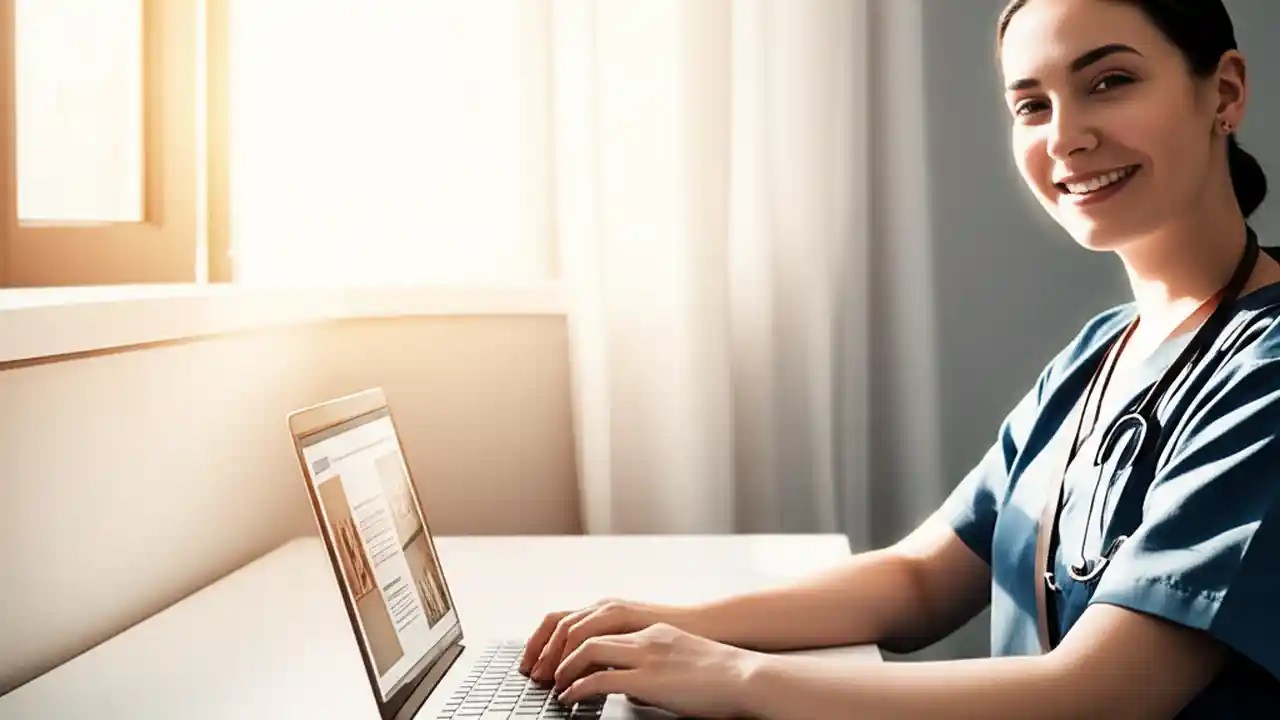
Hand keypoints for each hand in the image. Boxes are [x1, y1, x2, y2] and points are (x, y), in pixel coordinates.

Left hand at [553, 623, 759, 718]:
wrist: (745, 677)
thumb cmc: (721, 677)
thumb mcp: (681, 660)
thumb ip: (655, 667)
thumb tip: (634, 689)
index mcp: (653, 632)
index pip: (602, 629)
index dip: (576, 643)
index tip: (561, 658)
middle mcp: (645, 637)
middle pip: (587, 633)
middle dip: (560, 652)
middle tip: (548, 671)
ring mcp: (645, 656)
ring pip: (588, 650)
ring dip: (564, 668)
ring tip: (555, 685)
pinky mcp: (647, 679)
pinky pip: (599, 679)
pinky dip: (578, 688)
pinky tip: (570, 699)